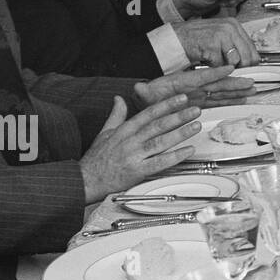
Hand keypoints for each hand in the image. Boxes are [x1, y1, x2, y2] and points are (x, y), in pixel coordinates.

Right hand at [79, 95, 201, 201]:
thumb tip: (119, 98)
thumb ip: (116, 115)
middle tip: (195, 109)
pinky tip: (188, 150)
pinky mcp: (137, 171)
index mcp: (124, 131)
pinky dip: (175, 156)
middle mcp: (130, 141)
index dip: (166, 105)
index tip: (181, 98)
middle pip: (157, 126)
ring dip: (180, 133)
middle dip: (178, 116)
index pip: (148, 114)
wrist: (84, 181)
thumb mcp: (104, 133)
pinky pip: (159, 162)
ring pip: (160, 142)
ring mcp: (134, 156)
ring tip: (196, 125)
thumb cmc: (96, 159)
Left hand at [135, 64, 254, 109]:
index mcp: (183, 83)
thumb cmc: (148, 96)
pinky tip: (242, 99)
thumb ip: (144, 92)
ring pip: (222, 92)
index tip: (230, 67)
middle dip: (235, 82)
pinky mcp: (201, 102)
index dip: (215, 72)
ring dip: (237, 91)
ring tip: (252, 88)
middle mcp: (194, 88)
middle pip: (218, 84)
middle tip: (250, 80)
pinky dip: (232, 100)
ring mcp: (199, 95)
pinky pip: (219, 100)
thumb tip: (139, 88)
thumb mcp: (145, 95)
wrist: (148, 98)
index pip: (202, 76)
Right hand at [171, 18, 258, 66]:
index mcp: (234, 25)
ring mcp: (221, 36)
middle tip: (232, 71)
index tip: (248, 69)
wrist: (175, 38)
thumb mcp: (220, 36)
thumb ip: (234, 45)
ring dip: (225, 67)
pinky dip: (213, 67)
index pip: (252, 48)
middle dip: (240, 68)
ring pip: (234, 61)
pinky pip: (219, 64)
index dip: (250, 62)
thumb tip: (251, 61)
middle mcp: (230, 28)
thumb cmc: (196, 38)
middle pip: (247, 56)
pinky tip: (206, 60)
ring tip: (215, 62)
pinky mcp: (212, 45)